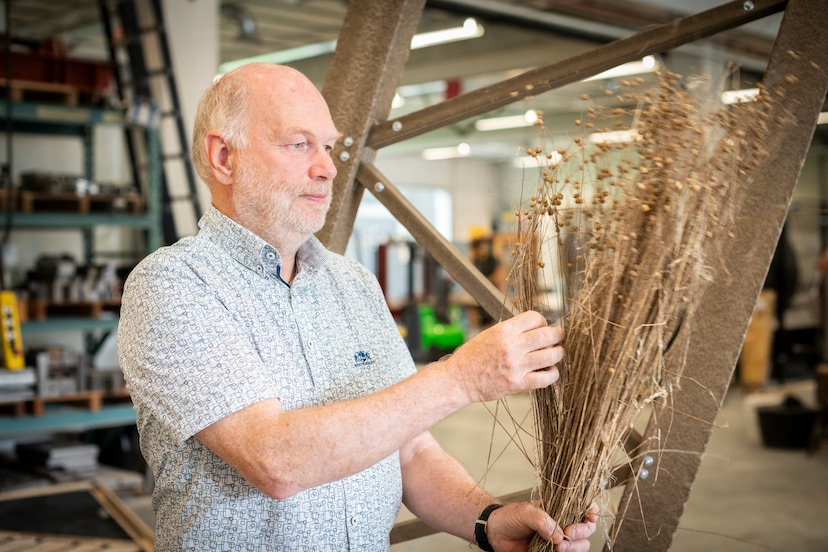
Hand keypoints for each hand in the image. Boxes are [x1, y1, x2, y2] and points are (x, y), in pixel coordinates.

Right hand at [444, 310, 563, 403]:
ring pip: (551, 356)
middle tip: (558, 336)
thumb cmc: (472, 357)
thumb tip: (535, 327)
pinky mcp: (517, 384)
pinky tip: (549, 371)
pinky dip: (553, 373)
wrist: (459, 379)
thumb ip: (511, 331)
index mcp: (503, 331)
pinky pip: (546, 378)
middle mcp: (511, 347)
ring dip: (558, 353)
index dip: (542, 321)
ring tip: (556, 353)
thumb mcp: (489, 334)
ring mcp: (516, 366)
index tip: (543, 326)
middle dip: (557, 334)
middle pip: (547, 335)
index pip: (534, 318)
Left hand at [486, 502, 598, 551]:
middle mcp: (563, 524)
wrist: (495, 534)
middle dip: (580, 533)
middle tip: (566, 534)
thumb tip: (559, 534)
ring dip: (573, 547)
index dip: (591, 511)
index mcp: (559, 509)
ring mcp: (559, 540)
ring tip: (557, 546)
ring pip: (581, 546)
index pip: (584, 507)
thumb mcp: (525, 511)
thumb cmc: (510, 517)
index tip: (588, 516)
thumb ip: (543, 520)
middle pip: (587, 530)